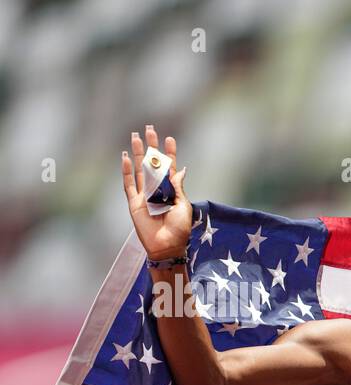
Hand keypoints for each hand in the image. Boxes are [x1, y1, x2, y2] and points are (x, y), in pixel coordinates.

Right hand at [122, 125, 192, 259]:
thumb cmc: (179, 229)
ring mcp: (144, 195)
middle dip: (151, 147)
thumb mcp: (183, 206)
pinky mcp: (134, 203)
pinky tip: (125, 157)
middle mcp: (157, 190)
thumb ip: (178, 187)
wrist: (167, 247)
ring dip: (137, 154)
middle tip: (150, 129)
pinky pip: (128, 184)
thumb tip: (180, 169)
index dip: (169, 153)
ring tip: (136, 137)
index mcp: (171, 190)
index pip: (169, 167)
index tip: (169, 138)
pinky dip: (126, 171)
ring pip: (139, 169)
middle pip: (152, 163)